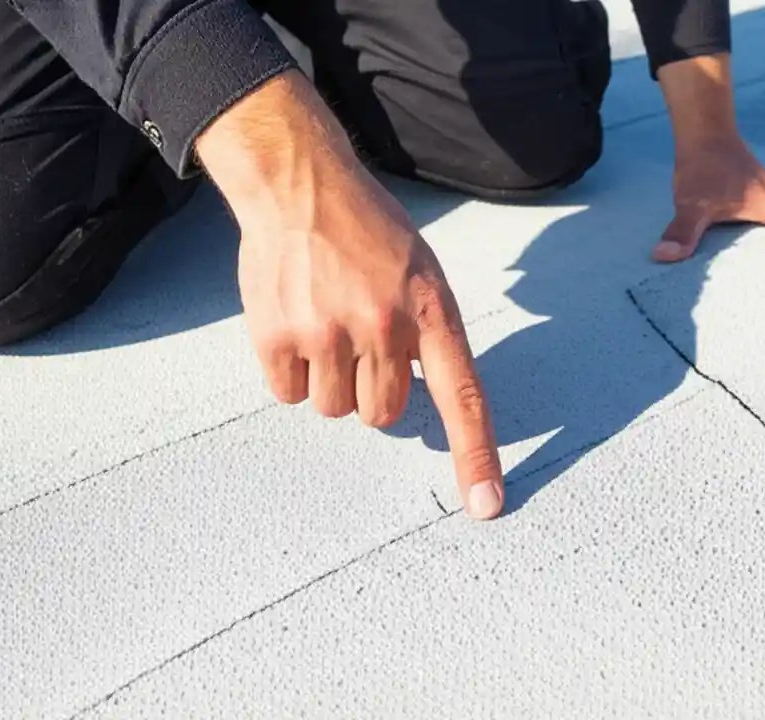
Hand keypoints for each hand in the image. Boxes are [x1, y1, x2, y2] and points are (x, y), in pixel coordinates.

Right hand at [196, 72, 504, 519]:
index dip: (475, 456)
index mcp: (431, 310)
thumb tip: (410, 393)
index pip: (463, 396)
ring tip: (323, 323)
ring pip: (334, 408)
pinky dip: (290, 372)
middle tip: (358, 341)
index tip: (486, 505)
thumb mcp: (419, 270)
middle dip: (371, 390)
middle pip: (383, 414)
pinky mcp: (278, 334)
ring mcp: (328, 332)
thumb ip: (425, 332)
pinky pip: (287, 394)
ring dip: (328, 380)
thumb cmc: (364, 229)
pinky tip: (293, 324)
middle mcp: (384, 325)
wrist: (298, 184)